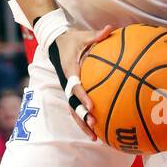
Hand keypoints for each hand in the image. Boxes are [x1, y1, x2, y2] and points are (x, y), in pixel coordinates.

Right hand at [48, 24, 113, 138]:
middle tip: (94, 125)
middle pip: (73, 104)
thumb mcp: (82, 36)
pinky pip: (76, 108)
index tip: (91, 106)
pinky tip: (97, 130)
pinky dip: (84, 119)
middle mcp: (67, 83)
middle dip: (82, 116)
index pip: (75, 87)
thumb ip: (97, 35)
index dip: (83, 97)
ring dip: (82, 124)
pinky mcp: (70, 92)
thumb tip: (111, 28)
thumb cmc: (71, 40)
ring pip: (73, 110)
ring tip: (95, 137)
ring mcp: (68, 89)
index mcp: (70, 71)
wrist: (55, 43)